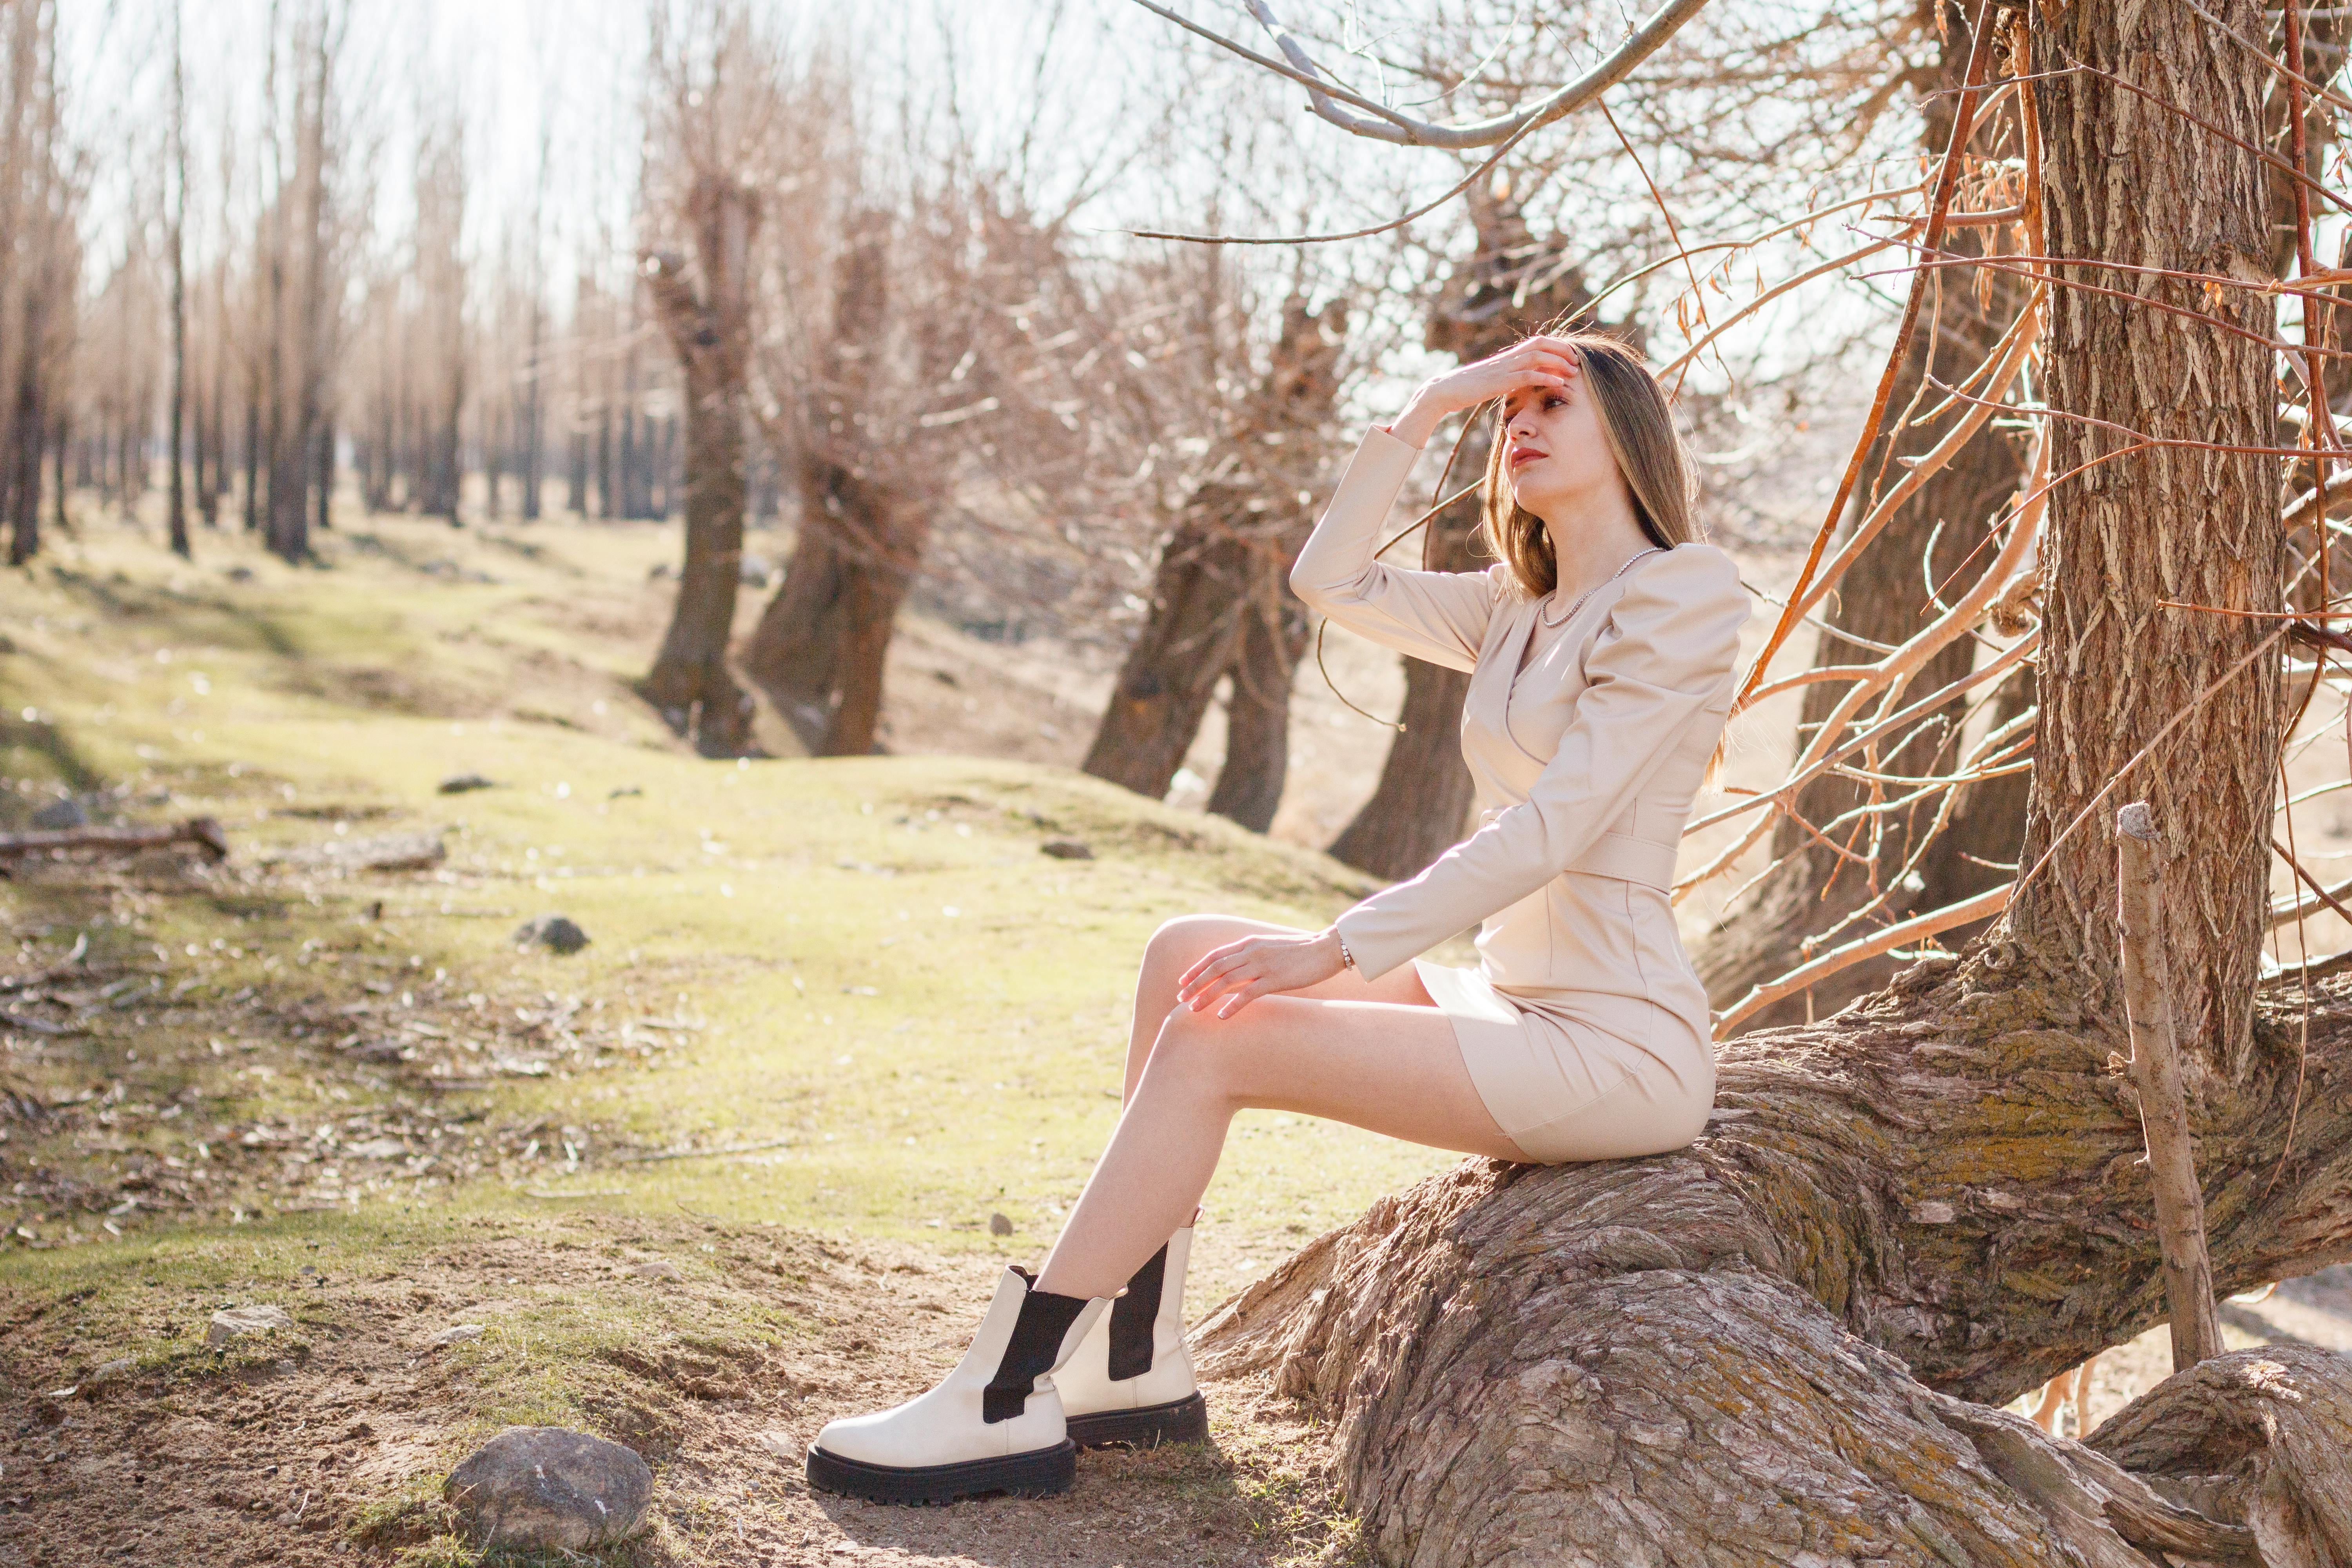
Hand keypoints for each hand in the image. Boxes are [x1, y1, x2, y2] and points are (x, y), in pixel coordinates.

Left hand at [1174, 929, 1346, 1019]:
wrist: (1326, 948)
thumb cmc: (1300, 951)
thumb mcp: (1271, 948)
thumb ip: (1253, 954)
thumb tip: (1238, 966)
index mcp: (1249, 943)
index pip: (1215, 955)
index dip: (1196, 968)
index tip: (1182, 980)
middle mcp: (1251, 952)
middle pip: (1215, 968)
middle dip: (1195, 983)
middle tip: (1180, 998)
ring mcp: (1262, 965)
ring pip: (1226, 981)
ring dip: (1207, 995)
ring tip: (1192, 1009)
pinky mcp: (1275, 979)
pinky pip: (1248, 994)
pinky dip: (1232, 1005)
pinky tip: (1221, 1016)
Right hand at [1387, 335, 1581, 449]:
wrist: (1444, 391)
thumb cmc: (1465, 389)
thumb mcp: (1490, 380)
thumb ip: (1505, 377)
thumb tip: (1517, 382)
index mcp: (1506, 357)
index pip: (1536, 343)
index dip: (1555, 346)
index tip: (1569, 355)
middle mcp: (1507, 358)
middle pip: (1541, 343)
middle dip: (1562, 350)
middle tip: (1577, 361)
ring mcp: (1503, 368)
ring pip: (1537, 356)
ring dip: (1558, 362)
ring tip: (1573, 371)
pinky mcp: (1499, 381)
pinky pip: (1527, 375)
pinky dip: (1546, 377)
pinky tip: (1559, 383)